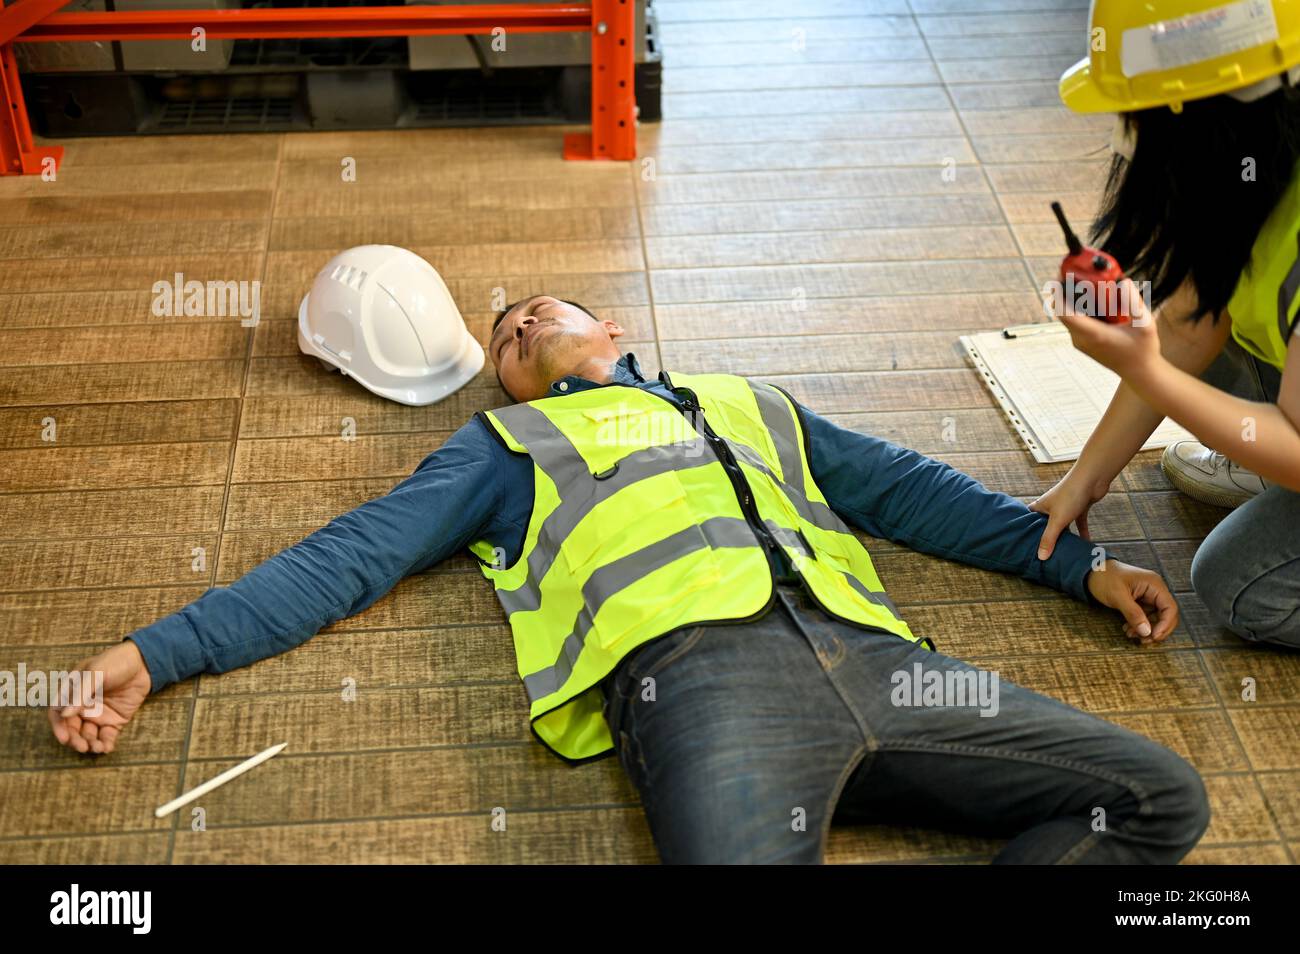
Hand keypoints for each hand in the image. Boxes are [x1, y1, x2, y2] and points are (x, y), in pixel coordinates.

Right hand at [48, 640, 151, 754]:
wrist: (144, 662)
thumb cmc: (116, 661)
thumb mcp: (96, 673)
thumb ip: (81, 694)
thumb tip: (65, 714)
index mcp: (72, 692)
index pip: (58, 713)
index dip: (58, 726)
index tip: (64, 738)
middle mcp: (83, 706)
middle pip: (72, 728)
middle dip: (75, 739)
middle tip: (82, 747)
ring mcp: (99, 714)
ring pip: (88, 734)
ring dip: (89, 744)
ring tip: (96, 748)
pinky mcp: (115, 720)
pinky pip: (106, 735)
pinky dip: (105, 743)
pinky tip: (106, 748)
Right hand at [1030, 466, 1110, 559]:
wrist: (1092, 478)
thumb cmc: (1070, 494)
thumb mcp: (1057, 520)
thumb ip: (1049, 539)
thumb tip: (1041, 557)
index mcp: (1041, 507)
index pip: (1029, 520)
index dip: (1026, 531)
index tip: (1023, 544)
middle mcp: (1052, 506)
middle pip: (1046, 525)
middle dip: (1047, 538)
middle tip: (1044, 554)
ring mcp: (1066, 507)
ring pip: (1063, 525)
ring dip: (1065, 537)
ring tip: (1063, 552)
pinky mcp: (1079, 507)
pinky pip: (1079, 523)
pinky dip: (1082, 532)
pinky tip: (1085, 543)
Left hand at [1052, 277, 1161, 379]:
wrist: (1138, 371)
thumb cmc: (1142, 349)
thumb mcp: (1145, 325)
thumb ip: (1135, 303)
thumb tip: (1125, 281)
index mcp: (1094, 335)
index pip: (1066, 314)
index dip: (1059, 296)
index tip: (1059, 278)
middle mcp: (1082, 339)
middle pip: (1063, 312)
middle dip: (1064, 292)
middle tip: (1072, 273)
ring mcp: (1080, 342)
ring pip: (1068, 316)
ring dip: (1072, 299)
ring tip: (1083, 281)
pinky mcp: (1082, 341)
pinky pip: (1074, 321)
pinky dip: (1078, 308)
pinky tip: (1091, 297)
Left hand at [1086, 559, 1178, 645]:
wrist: (1091, 572)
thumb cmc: (1104, 577)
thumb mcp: (1117, 596)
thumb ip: (1133, 614)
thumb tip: (1147, 632)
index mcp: (1154, 584)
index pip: (1170, 608)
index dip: (1165, 624)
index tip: (1154, 636)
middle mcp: (1155, 590)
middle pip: (1166, 615)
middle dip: (1156, 629)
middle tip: (1144, 640)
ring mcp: (1148, 596)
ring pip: (1156, 618)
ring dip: (1146, 629)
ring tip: (1130, 634)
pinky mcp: (1140, 601)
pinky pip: (1146, 617)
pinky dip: (1139, 625)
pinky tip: (1128, 629)